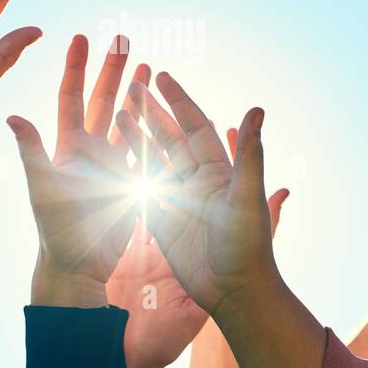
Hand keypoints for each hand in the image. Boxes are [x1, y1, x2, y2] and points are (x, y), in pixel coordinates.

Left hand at [9, 35, 142, 306]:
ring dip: (137, 93)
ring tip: (149, 66)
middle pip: (103, 100)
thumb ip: (32, 151)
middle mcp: (90, 150)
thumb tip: (11, 114)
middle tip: (124, 38)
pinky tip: (163, 109)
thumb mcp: (42, 187)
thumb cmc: (56, 229)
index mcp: (68, 146)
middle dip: (113, 69)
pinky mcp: (129, 181)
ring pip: (126, 119)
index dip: (76, 67)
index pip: (72, 97)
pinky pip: (144, 148)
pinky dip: (152, 127)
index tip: (81, 37)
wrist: (79, 264)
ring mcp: (112, 164)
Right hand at [118, 74, 324, 367]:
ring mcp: (179, 201)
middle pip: (171, 138)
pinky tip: (110, 158)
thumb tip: (256, 108)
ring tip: (117, 112)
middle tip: (133, 84)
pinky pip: (143, 191)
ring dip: (138, 137)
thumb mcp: (248, 196)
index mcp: (219, 170)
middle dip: (153, 111)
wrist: (234, 291)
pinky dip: (129, 174)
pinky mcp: (164, 223)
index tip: (162, 77)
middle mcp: (198, 181)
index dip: (179, 100)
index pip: (196, 126)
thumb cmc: (247, 245)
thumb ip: (249, 153)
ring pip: (155, 161)